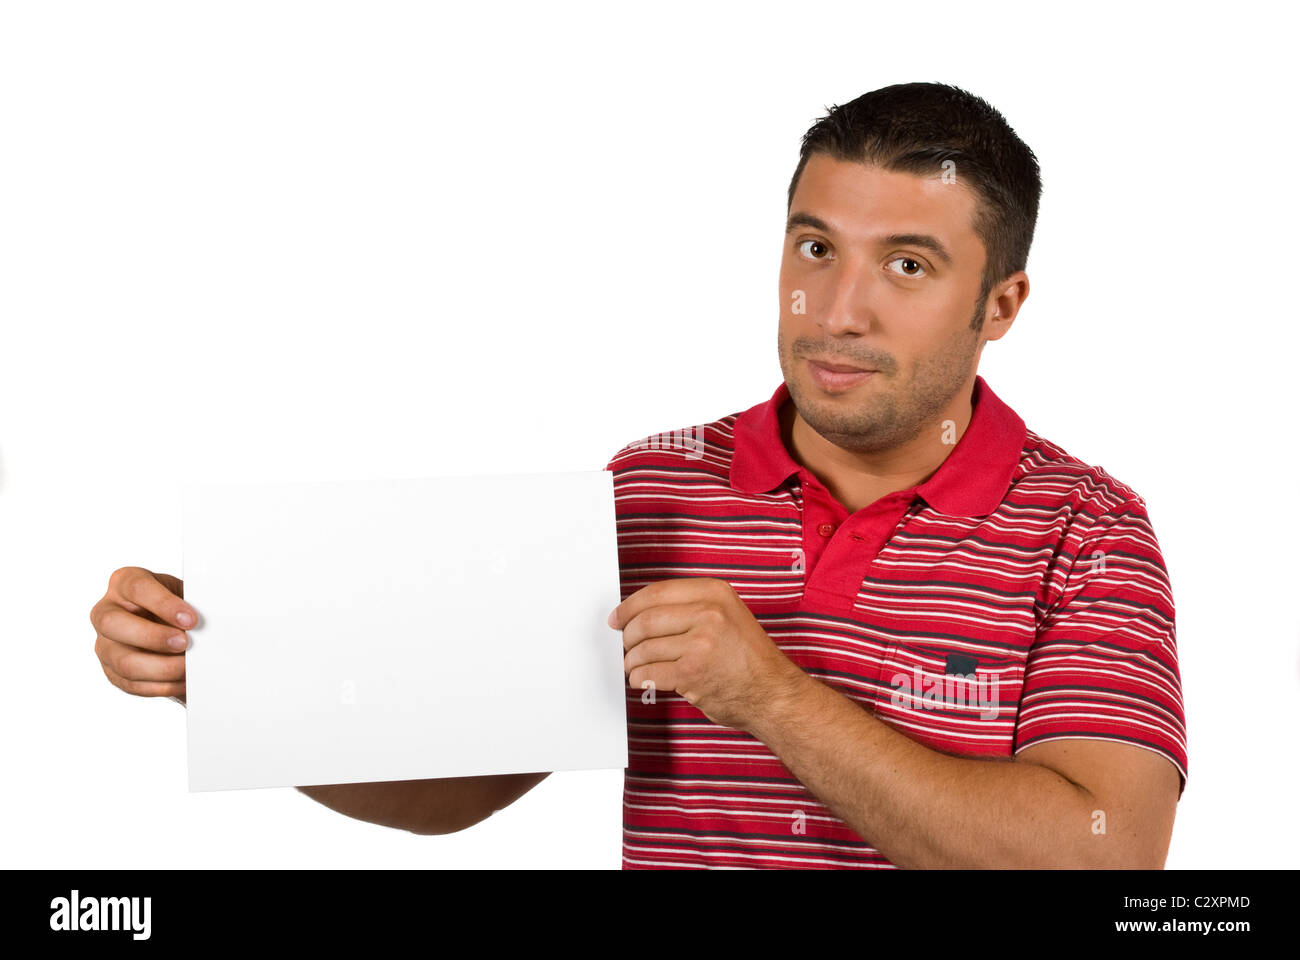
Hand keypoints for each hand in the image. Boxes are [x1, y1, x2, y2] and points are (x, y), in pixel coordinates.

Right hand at [91, 566, 196, 701]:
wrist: (170, 625)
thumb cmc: (176, 605)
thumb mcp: (183, 593)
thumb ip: (191, 601)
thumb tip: (212, 617)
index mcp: (125, 582)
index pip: (137, 588)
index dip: (164, 604)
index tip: (191, 619)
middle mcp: (106, 611)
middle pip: (114, 624)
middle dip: (153, 637)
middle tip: (185, 643)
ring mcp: (105, 644)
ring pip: (124, 661)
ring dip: (162, 668)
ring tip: (188, 667)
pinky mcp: (112, 671)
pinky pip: (133, 684)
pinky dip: (162, 686)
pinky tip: (183, 681)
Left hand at [610, 577, 806, 731]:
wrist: (772, 693)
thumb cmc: (748, 657)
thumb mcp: (727, 614)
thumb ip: (691, 607)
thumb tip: (641, 613)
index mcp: (715, 593)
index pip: (657, 593)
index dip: (629, 606)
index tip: (618, 617)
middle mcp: (709, 613)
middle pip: (646, 620)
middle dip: (628, 636)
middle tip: (625, 645)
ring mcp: (701, 643)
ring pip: (644, 648)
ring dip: (632, 661)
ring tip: (635, 665)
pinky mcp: (692, 673)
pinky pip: (649, 673)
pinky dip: (639, 678)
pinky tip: (643, 679)